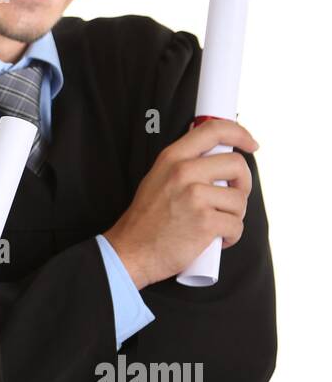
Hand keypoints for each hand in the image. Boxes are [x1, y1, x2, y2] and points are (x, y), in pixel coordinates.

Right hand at [104, 118, 258, 289]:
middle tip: (233, 197)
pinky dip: (231, 236)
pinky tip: (216, 240)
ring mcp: (195, 197)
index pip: (213, 130)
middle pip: (236, 165)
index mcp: (172, 158)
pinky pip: (236, 226)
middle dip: (244, 184)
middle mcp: (183, 172)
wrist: (131, 251)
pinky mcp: (205, 223)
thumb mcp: (157, 178)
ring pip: (239, 200)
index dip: (239, 133)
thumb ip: (182, 164)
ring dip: (234, 216)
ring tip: (216, 224)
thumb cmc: (146, 220)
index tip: (251, 144)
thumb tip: (214, 154)